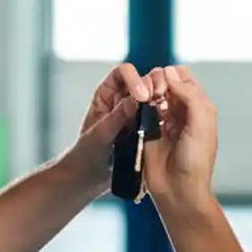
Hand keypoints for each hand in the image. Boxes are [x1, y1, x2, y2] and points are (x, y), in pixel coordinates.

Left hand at [56, 63, 153, 193]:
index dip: (134, 79)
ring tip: (165, 111)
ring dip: (161, 100)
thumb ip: (116, 117)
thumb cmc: (85, 155)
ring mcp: (135, 115)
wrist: (89, 178)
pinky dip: (163, 116)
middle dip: (154, 86)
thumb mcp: (98, 136)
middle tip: (160, 99)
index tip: (142, 96)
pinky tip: (166, 124)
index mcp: (106, 94)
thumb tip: (135, 99)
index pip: (122, 73)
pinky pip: (157, 116)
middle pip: (143, 81)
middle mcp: (122, 100)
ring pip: (153, 97)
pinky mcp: (144, 129)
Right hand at [141, 66, 218, 205]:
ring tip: (144, 102)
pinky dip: (136, 104)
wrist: (178, 190)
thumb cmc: (195, 162)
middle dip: (157, 81)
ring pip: (150, 93)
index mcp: (198, 107)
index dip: (173, 76)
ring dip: (146, 92)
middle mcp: (180, 110)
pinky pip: (139, 109)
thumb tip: (170, 72)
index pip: (183, 77)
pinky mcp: (146, 129)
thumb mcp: (200, 125)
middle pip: (165, 81)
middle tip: (153, 95)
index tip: (165, 87)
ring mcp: (162, 120)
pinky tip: (136, 108)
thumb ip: (190, 96)